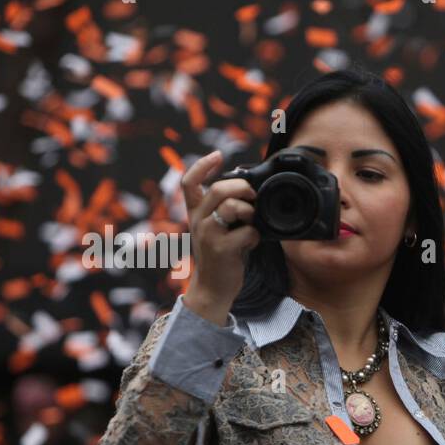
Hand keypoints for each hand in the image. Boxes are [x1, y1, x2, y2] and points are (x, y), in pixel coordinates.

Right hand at [180, 150, 259, 322]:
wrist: (212, 289)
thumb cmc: (220, 256)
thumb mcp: (215, 229)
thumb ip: (224, 210)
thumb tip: (248, 191)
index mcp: (195, 213)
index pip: (189, 182)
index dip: (202, 165)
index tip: (217, 155)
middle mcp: (198, 221)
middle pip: (218, 189)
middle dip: (242, 188)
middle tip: (253, 196)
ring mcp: (208, 235)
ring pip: (232, 207)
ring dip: (249, 211)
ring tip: (251, 221)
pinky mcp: (222, 249)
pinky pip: (247, 232)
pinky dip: (255, 235)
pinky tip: (252, 242)